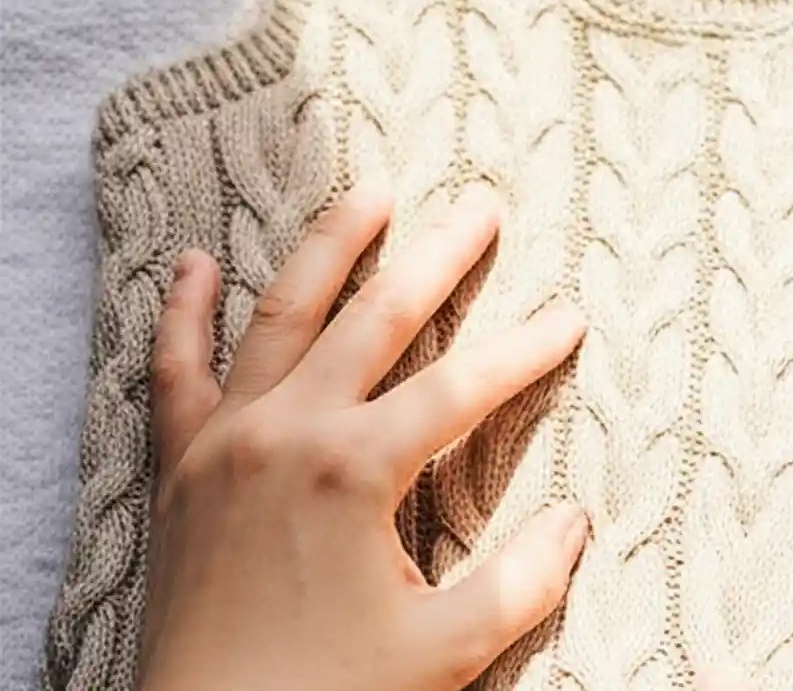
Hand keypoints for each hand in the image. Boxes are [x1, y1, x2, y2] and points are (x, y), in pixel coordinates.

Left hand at [139, 183, 588, 690]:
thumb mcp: (444, 653)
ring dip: (331, 246)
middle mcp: (288, 431)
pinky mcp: (181, 465)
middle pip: (379, 318)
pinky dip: (180, 314)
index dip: (527, 349)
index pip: (463, 387)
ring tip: (374, 190)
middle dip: (441, 257)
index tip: (571, 318)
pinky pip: (173, 371)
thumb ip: (521, 583)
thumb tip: (577, 521)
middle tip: (484, 206)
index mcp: (355, 471)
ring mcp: (226, 439)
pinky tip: (191, 263)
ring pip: (283, 315)